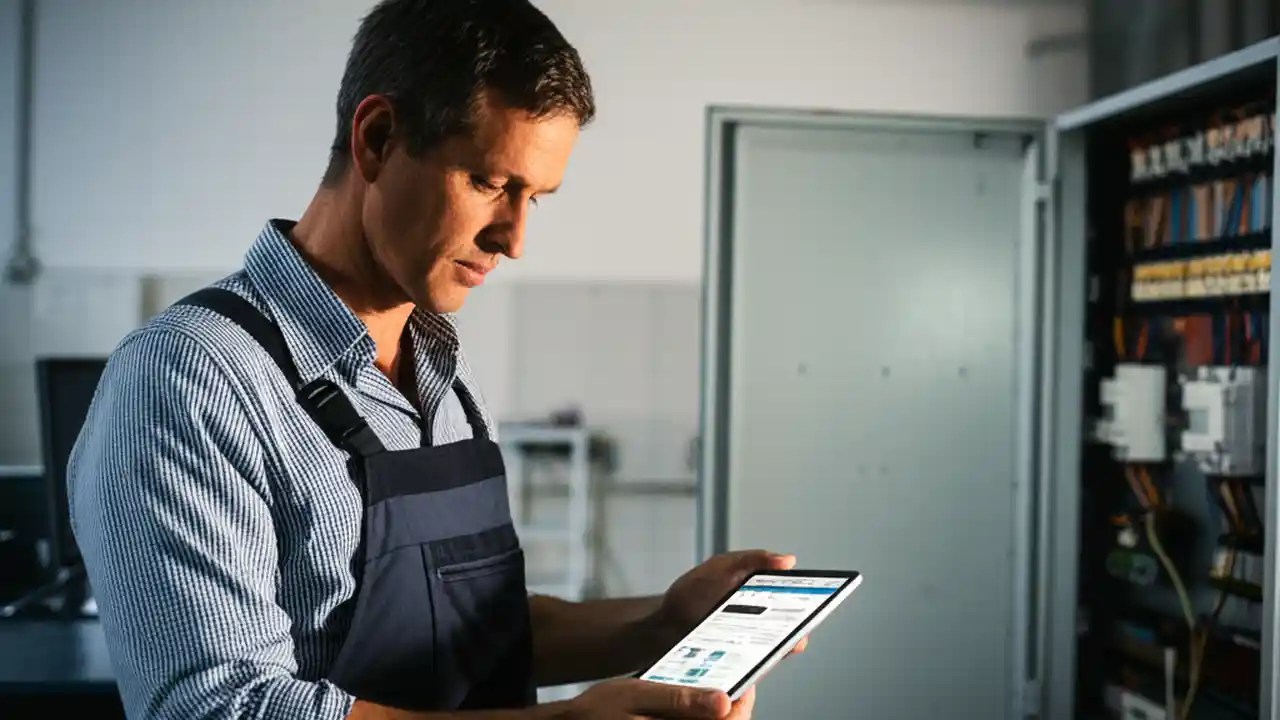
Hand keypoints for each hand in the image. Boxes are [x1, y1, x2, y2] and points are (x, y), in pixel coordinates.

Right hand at [563, 678, 733, 718]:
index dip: (743, 704)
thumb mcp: (637, 694)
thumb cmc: (598, 712)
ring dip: (718, 718)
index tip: (746, 682)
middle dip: (733, 711)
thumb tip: (723, 702)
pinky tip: (691, 707)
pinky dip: (697, 719)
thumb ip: (679, 699)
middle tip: (731, 683)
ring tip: (712, 692)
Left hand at [655, 550, 807, 655]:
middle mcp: (759, 616)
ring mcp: (750, 639)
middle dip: (798, 624)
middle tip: (802, 625)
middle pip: (788, 621)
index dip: (807, 595)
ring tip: (789, 642)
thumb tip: (788, 560)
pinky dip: (764, 658)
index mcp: (758, 591)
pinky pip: (758, 659)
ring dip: (784, 643)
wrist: (663, 626)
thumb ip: (752, 559)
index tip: (819, 596)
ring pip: (777, 643)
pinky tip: (766, 656)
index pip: (791, 594)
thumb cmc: (690, 593)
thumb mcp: (720, 567)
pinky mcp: (740, 657)